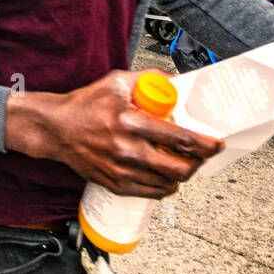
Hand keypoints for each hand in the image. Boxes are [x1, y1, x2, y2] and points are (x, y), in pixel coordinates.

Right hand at [4, 68, 223, 198]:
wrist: (56, 129)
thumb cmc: (86, 104)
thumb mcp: (116, 82)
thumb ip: (148, 79)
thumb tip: (176, 82)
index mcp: (131, 121)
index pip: (181, 138)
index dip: (206, 144)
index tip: (217, 142)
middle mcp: (128, 150)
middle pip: (180, 168)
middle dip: (199, 162)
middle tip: (202, 154)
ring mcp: (122, 171)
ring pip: (169, 183)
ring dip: (183, 173)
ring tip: (183, 161)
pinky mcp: (117, 185)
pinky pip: (153, 194)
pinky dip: (166, 186)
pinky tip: (165, 173)